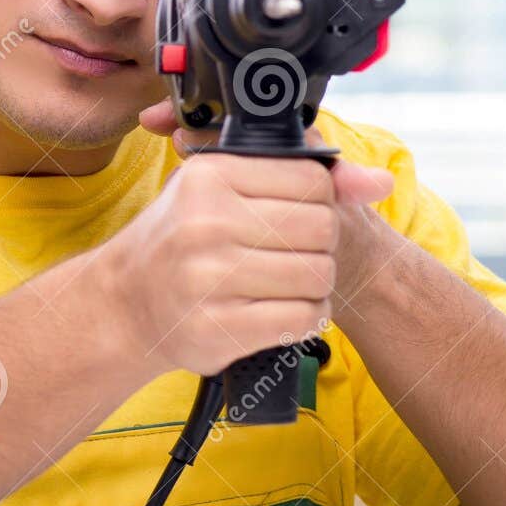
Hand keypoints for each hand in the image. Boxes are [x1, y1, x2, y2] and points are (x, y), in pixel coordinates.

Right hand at [106, 103, 395, 376]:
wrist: (125, 303)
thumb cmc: (183, 238)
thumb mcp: (226, 190)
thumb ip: (302, 177)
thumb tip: (380, 181)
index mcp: (209, 177)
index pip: (313, 181)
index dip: (320, 202)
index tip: (298, 217)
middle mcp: (205, 224)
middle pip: (321, 229)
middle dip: (321, 246)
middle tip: (296, 255)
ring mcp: (208, 279)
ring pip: (317, 276)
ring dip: (316, 286)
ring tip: (290, 285)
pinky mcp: (216, 328)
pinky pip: (301, 319)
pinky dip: (306, 318)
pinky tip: (285, 311)